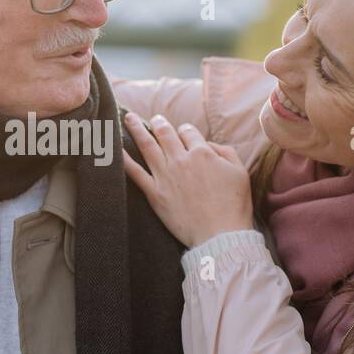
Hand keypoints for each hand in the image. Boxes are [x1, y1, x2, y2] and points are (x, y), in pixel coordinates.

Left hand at [122, 112, 253, 248]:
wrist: (220, 234)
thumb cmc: (233, 205)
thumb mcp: (240, 172)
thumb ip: (225, 152)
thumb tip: (208, 145)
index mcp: (202, 153)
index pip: (188, 132)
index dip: (186, 131)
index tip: (184, 133)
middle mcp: (181, 160)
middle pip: (165, 134)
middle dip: (159, 123)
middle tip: (155, 119)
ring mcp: (165, 176)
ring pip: (147, 146)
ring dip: (136, 129)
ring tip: (129, 118)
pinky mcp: (154, 194)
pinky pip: (135, 173)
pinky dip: (124, 159)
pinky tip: (114, 149)